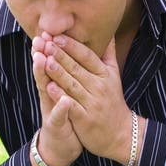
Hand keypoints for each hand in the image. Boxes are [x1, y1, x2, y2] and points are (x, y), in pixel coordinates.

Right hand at [31, 33, 81, 165]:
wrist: (60, 148)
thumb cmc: (67, 116)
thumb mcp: (69, 94)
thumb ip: (72, 76)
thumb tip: (79, 55)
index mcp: (55, 85)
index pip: (52, 63)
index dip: (49, 49)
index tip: (47, 31)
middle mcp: (49, 96)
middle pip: (44, 72)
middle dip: (41, 56)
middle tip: (38, 39)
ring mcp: (51, 110)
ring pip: (46, 90)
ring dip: (43, 76)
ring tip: (42, 60)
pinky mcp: (56, 125)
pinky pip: (58, 116)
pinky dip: (60, 108)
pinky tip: (64, 100)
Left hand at [42, 35, 138, 164]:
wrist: (121, 134)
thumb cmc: (113, 102)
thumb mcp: (114, 76)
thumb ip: (109, 54)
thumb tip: (109, 31)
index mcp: (105, 75)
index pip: (87, 56)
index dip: (72, 46)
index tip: (57, 35)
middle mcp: (99, 87)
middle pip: (77, 68)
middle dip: (61, 55)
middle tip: (46, 42)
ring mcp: (92, 103)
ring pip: (72, 85)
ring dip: (58, 72)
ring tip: (45, 60)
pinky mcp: (85, 119)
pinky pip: (71, 106)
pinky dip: (60, 96)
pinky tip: (48, 87)